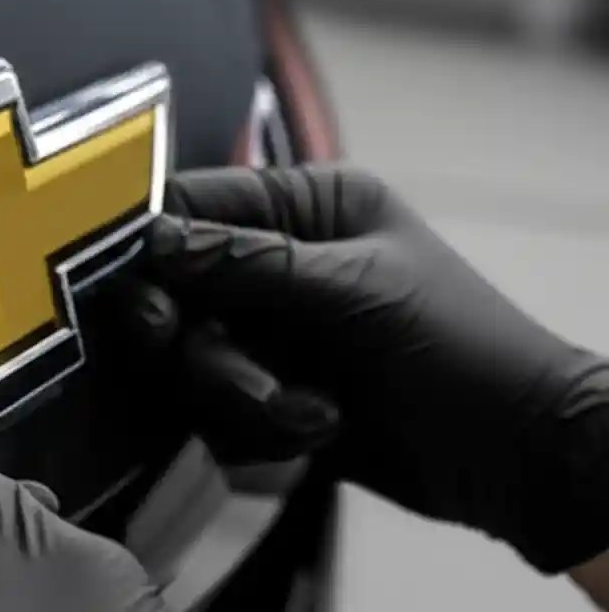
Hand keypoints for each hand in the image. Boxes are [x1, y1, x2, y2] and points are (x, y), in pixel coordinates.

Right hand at [133, 163, 608, 574]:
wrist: (515, 455)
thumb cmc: (458, 344)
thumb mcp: (356, 288)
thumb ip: (250, 263)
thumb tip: (154, 241)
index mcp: (307, 207)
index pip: (197, 205)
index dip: (155, 245)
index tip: (145, 294)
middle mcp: (277, 265)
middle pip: (177, 291)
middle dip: (195, 337)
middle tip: (180, 346)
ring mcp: (270, 334)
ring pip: (192, 360)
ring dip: (240, 391)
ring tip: (309, 409)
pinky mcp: (268, 396)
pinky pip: (216, 411)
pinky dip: (260, 428)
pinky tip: (321, 426)